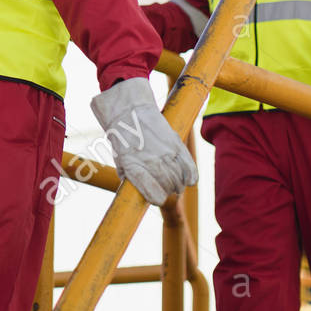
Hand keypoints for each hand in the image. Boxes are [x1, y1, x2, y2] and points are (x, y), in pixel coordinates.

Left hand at [89, 77, 197, 204]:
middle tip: (166, 188)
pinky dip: (191, 176)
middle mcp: (152, 162)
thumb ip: (128, 177)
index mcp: (135, 169)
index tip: (157, 197)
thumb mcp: (119, 159)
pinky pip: (190, 167)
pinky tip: (188, 180)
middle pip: (169, 187)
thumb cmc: (122, 137)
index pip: (155, 196)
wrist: (129, 111)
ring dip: (179, 184)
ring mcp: (166, 153)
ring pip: (180, 179)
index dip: (157, 199)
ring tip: (175, 183)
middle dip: (168, 191)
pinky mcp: (176, 143)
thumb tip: (137, 192)